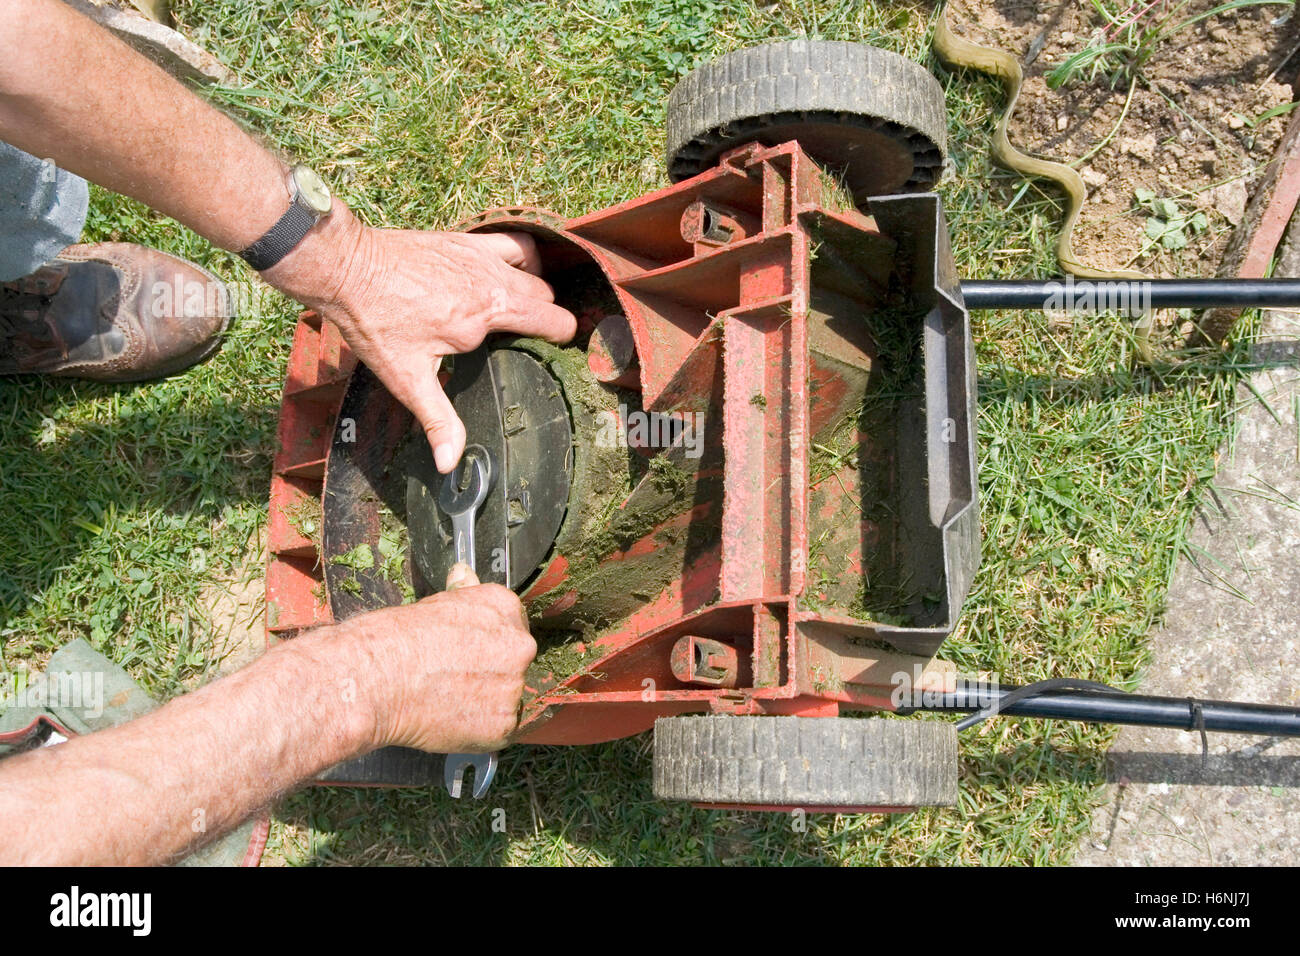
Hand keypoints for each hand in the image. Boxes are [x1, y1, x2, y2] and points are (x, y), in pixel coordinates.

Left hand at [263, 202, 575, 472]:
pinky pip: (514, 243)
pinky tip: (508, 274)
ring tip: (518, 312)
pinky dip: (522, 258)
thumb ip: (438, 418)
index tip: (549, 354)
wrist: (346, 268)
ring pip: (535, 271)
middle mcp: (491, 283)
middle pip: (547, 299)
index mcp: (485, 317)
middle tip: (529, 341)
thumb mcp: (406, 378)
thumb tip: (451, 463)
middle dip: (546, 320)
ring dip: (535, 291)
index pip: (553, 324)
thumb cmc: (375, 321)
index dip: (559, 341)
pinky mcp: (467, 240)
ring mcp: (481, 256)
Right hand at [345, 562, 535, 752]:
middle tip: (456, 679)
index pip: (512, 627)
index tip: (470, 654)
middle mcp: (520, 645)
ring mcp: (514, 686)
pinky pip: (499, 729)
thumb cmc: (399, 639)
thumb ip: (463, 592)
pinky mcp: (503, 723)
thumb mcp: (437, 601)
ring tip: (448, 700)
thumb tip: (464, 574)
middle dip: (491, 673)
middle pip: (515, 662)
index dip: (489, 645)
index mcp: (505, 608)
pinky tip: (452, 718)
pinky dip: (479, 730)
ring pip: (508, 698)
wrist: (379, 678)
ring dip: (486, 702)